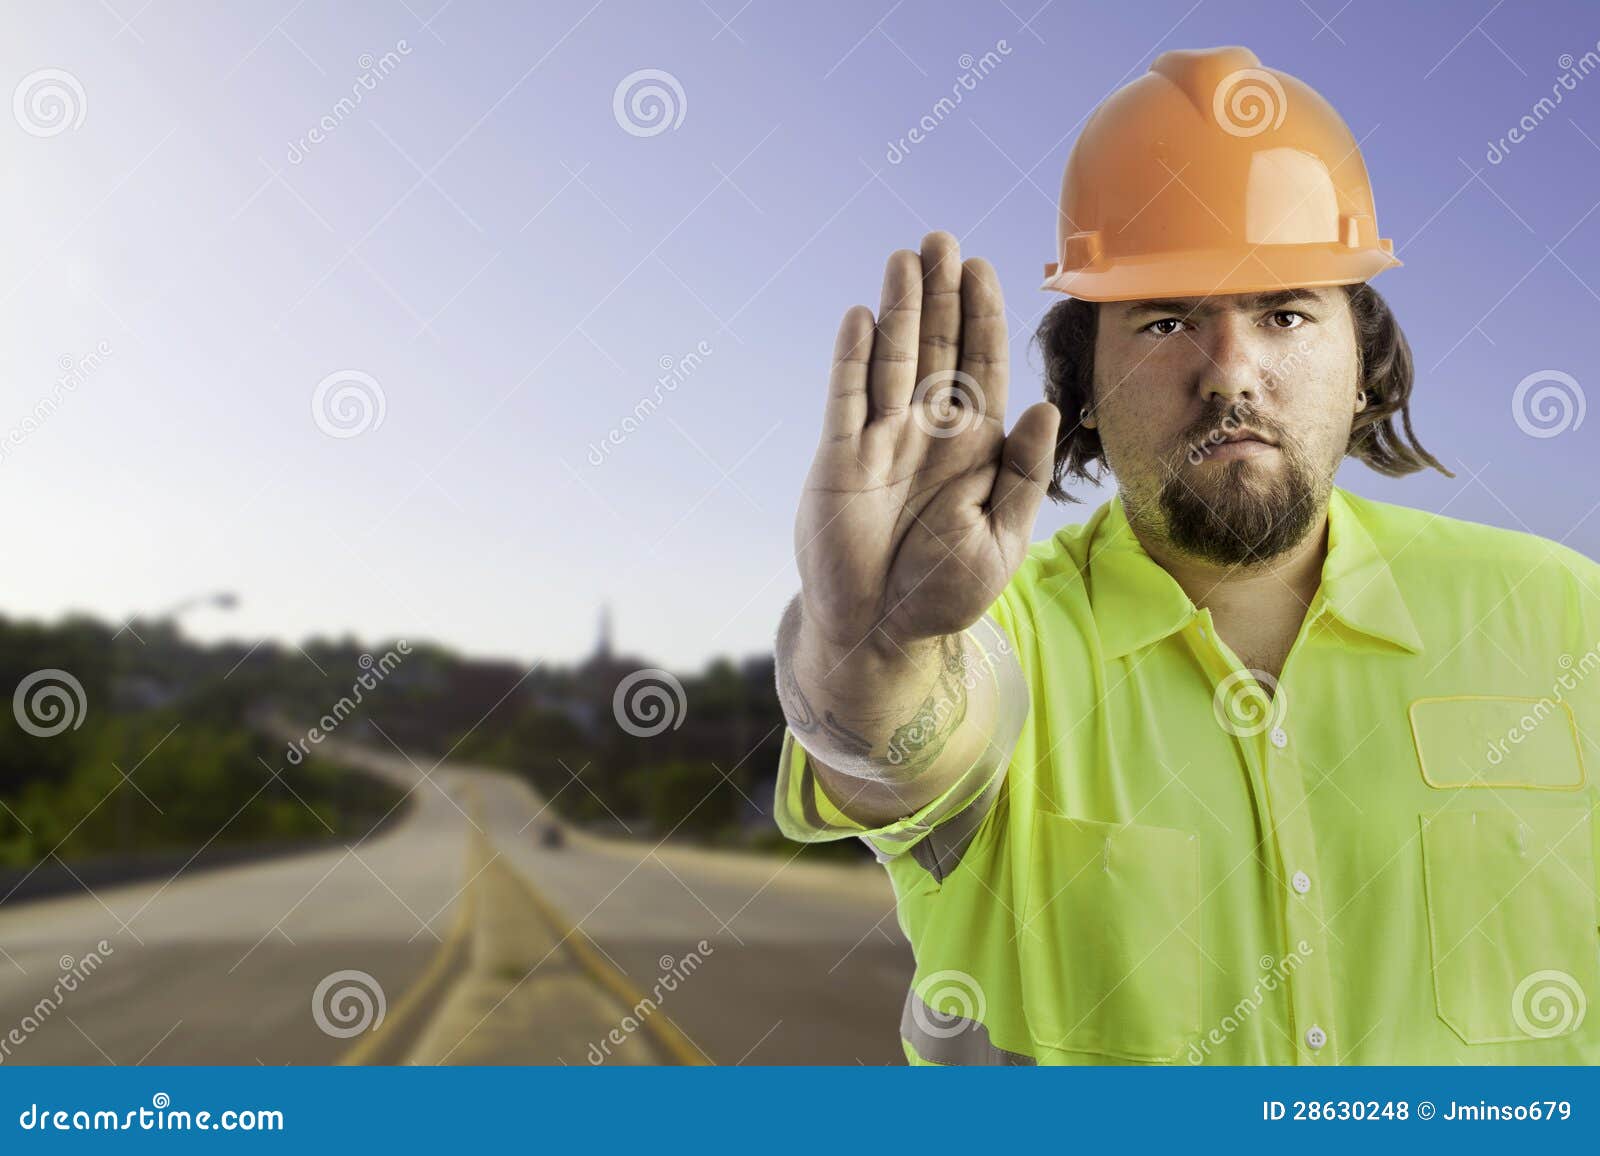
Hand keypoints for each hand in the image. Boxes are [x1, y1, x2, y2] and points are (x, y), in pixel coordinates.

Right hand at [794, 231, 1059, 659]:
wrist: (878, 632)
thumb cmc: (942, 594)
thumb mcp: (1000, 540)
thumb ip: (1023, 474)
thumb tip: (1044, 405)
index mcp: (974, 448)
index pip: (982, 366)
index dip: (983, 317)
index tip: (984, 268)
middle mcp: (928, 433)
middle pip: (935, 347)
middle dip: (941, 294)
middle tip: (942, 238)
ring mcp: (882, 441)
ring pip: (891, 359)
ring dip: (898, 308)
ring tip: (904, 256)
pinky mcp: (840, 458)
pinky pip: (846, 397)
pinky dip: (852, 356)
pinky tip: (860, 314)